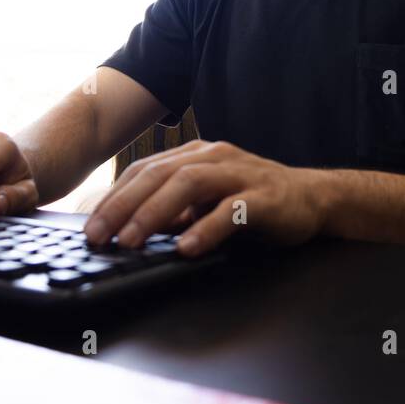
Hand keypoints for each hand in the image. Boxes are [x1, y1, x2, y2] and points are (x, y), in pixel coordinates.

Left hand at [83, 139, 326, 256]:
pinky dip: (205, 228)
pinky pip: (231, 210)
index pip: (145, 170)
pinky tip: (186, 248)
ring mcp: (240, 174)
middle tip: (98, 236)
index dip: (114, 197)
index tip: (90, 226)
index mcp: (197, 155)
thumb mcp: (207, 203)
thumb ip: (175, 211)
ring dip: (154, 213)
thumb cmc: (255, 202)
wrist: (313, 198)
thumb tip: (130, 231)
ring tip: (131, 241)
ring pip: (189, 184)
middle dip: (123, 205)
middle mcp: (215, 157)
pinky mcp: (265, 197)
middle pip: (160, 174)